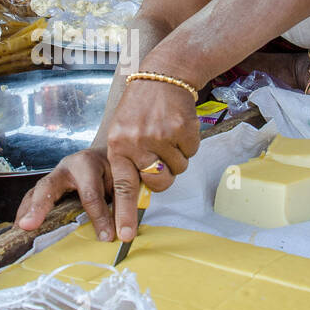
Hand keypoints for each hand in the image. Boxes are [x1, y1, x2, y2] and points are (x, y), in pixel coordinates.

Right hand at [16, 147, 114, 239]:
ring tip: (18, 233)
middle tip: (28, 226)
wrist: (108, 154)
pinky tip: (20, 231)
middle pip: (47, 186)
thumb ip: (123, 204)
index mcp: (87, 163)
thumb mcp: (123, 181)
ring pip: (35, 192)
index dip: (99, 217)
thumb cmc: (116, 169)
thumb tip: (122, 234)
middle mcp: (65, 167)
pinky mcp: (48, 187)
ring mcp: (54, 177)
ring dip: (26, 213)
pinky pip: (34, 199)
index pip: (90, 194)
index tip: (107, 237)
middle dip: (38, 207)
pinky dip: (26, 214)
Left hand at [105, 79, 199, 242]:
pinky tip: (178, 126)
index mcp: (117, 145)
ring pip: (178, 169)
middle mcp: (137, 142)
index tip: (125, 236)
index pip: (121, 187)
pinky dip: (188, 143)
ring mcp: (160, 136)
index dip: (124, 213)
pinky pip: (191, 153)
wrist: (163, 74)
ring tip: (166, 133)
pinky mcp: (182, 130)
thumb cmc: (141, 107)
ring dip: (176, 156)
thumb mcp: (122, 130)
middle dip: (164, 177)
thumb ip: (129, 161)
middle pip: (158, 183)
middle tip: (161, 156)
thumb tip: (142, 194)